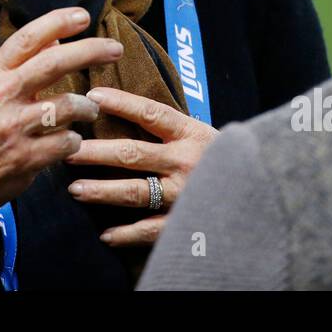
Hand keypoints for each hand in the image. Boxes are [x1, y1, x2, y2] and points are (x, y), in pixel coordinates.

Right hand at [0, 7, 121, 270]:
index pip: (27, 39)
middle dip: (90, 50)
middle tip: (115, 49)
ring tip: (90, 110)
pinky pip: (68, 141)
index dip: (58, 22)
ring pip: (68, 104)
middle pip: (54, 63)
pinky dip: (74, 140)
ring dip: (87, 107)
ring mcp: (13, 128)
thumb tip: (55, 38)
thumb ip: (20, 65)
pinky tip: (69, 141)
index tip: (83, 16)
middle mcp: (1, 96)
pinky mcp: (26, 157)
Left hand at [63, 86, 218, 247]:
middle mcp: (187, 161)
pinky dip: (128, 233)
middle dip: (96, 152)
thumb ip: (170, 126)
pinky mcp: (188, 221)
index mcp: (191, 133)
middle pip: (132, 153)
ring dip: (103, 191)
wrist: (264, 187)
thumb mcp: (202, 134)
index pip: (150, 113)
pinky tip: (106, 234)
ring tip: (75, 190)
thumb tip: (127, 110)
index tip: (91, 96)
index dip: (120, 103)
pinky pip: (152, 229)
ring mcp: (186, 193)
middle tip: (67, 150)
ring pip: (136, 192)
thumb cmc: (223, 158)